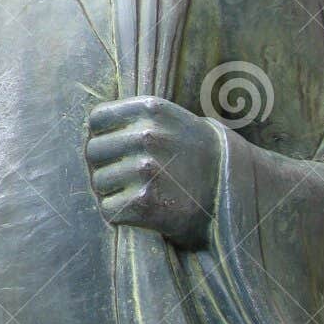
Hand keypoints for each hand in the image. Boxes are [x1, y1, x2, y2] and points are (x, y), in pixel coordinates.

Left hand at [86, 95, 222, 248]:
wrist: (236, 194)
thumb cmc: (195, 157)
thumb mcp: (171, 121)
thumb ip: (133, 119)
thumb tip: (88, 130)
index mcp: (150, 109)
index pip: (97, 121)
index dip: (104, 137)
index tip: (121, 150)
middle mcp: (147, 135)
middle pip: (93, 152)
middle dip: (106, 166)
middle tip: (130, 178)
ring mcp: (145, 169)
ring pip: (98, 182)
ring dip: (113, 192)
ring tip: (141, 193)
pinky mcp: (145, 201)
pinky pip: (109, 209)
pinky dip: (120, 214)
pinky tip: (143, 210)